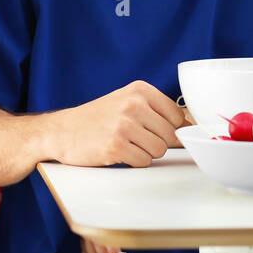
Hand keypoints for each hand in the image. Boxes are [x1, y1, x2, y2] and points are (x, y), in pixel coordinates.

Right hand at [53, 80, 185, 166]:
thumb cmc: (98, 118)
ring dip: (145, 153)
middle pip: (170, 135)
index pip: (177, 115)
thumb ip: (157, 111)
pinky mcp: (116, 146)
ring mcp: (124, 125)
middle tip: (134, 139)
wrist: (61, 131)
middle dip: (156, 142)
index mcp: (140, 90)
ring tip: (125, 144)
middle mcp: (134, 104)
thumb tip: (191, 126)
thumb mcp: (127, 102)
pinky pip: (144, 162)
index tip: (158, 132)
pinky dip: (134, 162)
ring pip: (159, 150)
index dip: (171, 129)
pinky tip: (118, 153)